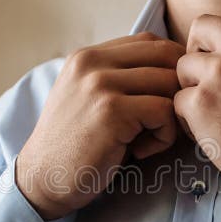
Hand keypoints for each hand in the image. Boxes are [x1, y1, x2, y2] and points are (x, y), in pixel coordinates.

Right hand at [17, 32, 184, 219]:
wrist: (42, 179)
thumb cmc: (74, 145)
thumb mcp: (88, 97)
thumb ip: (120, 78)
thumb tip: (176, 68)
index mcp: (88, 56)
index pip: (150, 41)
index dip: (170, 69)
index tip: (164, 101)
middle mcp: (92, 62)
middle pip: (166, 57)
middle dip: (177, 91)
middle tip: (163, 122)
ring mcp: (100, 85)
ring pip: (169, 83)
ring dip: (171, 116)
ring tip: (147, 138)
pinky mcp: (111, 111)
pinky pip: (165, 111)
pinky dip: (164, 136)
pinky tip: (140, 151)